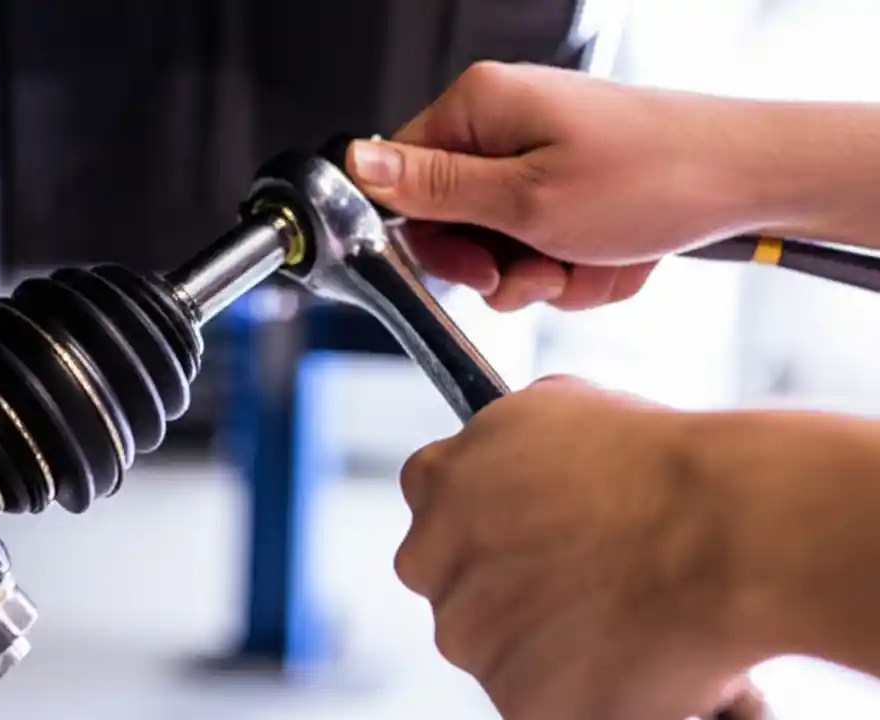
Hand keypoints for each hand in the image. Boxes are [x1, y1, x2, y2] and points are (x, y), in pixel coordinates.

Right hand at [347, 63, 766, 310]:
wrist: (748, 178)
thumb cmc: (652, 176)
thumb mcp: (524, 200)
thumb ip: (433, 190)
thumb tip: (355, 165)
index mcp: (479, 107)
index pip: (403, 180)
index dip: (433, 241)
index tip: (475, 271)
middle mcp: (505, 122)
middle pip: (453, 218)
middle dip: (499, 264)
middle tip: (538, 274)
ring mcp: (541, 151)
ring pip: (502, 241)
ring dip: (544, 272)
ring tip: (588, 263)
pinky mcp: (572, 179)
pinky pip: (545, 240)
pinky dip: (576, 263)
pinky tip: (611, 257)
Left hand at [395, 377, 771, 718]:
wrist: (721, 531)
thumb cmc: (655, 465)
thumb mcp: (557, 407)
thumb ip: (502, 444)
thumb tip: (507, 459)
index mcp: (438, 483)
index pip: (431, 510)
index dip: (481, 523)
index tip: (523, 531)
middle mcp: (436, 561)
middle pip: (453, 585)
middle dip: (504, 586)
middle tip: (578, 578)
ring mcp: (472, 636)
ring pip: (495, 649)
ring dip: (544, 639)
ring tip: (618, 609)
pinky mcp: (517, 700)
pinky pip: (539, 700)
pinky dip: (581, 689)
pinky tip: (628, 652)